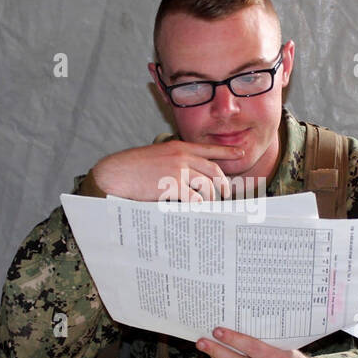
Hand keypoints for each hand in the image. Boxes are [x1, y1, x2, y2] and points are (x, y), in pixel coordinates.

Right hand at [90, 141, 244, 201]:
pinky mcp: (173, 185)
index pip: (209, 149)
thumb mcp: (157, 156)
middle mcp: (182, 156)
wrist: (117, 172)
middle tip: (224, 195)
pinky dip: (197, 206)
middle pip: (213, 170)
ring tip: (207, 206)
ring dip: (209, 199)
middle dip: (222, 184)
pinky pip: (194, 198)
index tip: (240, 153)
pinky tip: (195, 210)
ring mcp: (178, 170)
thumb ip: (175, 161)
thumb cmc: (133, 167)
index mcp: (179, 147)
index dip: (227, 151)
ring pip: (206, 186)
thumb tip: (189, 176)